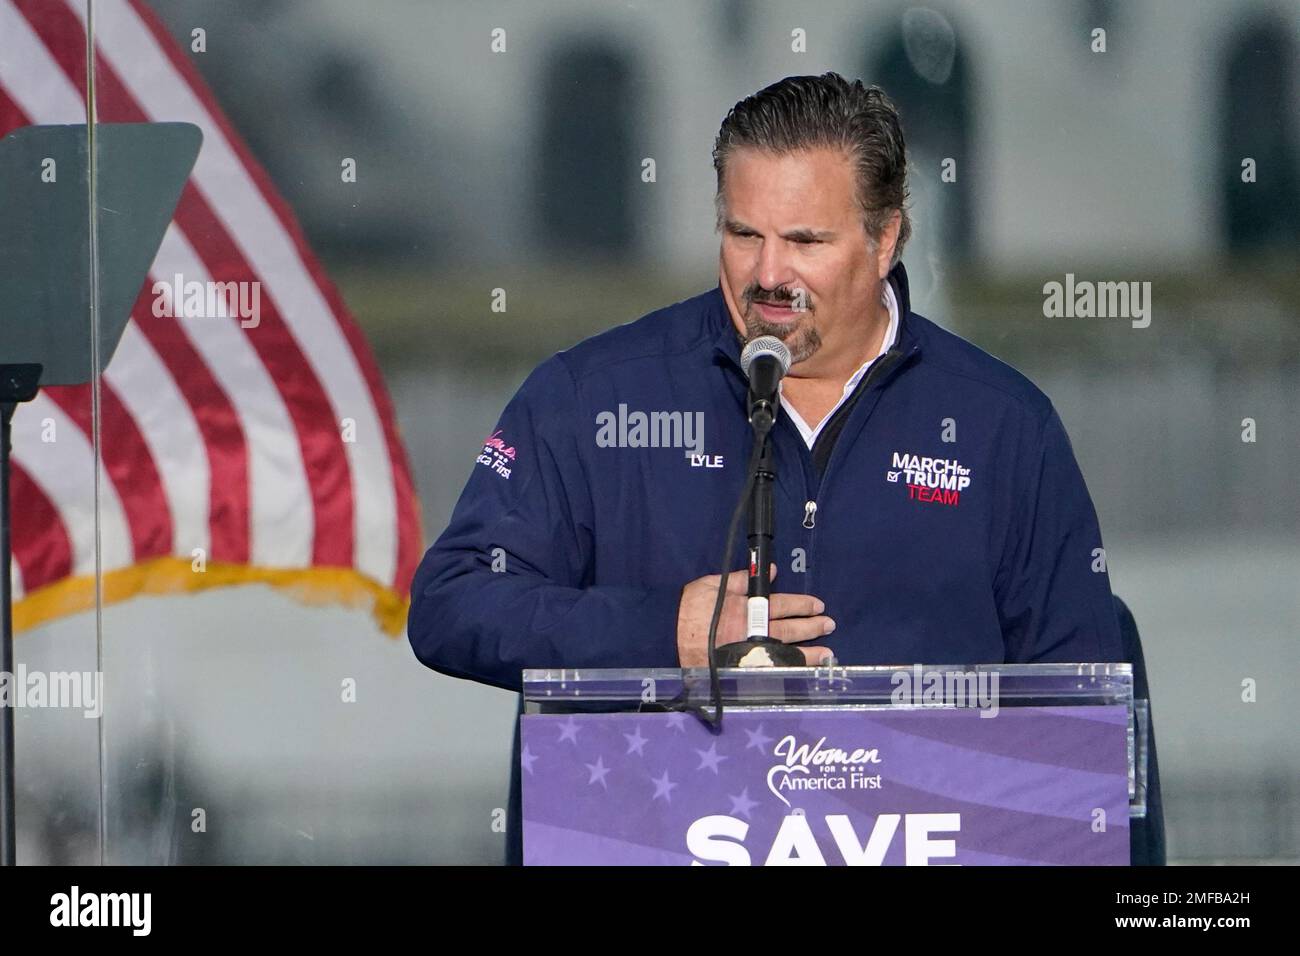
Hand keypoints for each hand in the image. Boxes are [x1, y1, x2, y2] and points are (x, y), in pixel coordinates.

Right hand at [675, 563, 834, 666]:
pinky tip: (802, 673)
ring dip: (808, 653)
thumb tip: (771, 572)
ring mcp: (749, 652)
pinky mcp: (743, 668)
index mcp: (747, 608)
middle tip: (829, 625)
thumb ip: (741, 579)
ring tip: (828, 654)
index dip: (801, 604)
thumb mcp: (712, 584)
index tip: (817, 605)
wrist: (667, 636)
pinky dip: (789, 672)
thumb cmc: (688, 609)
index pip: (781, 604)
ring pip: (786, 652)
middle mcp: (752, 631)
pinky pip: (772, 671)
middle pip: (788, 629)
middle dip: (811, 627)